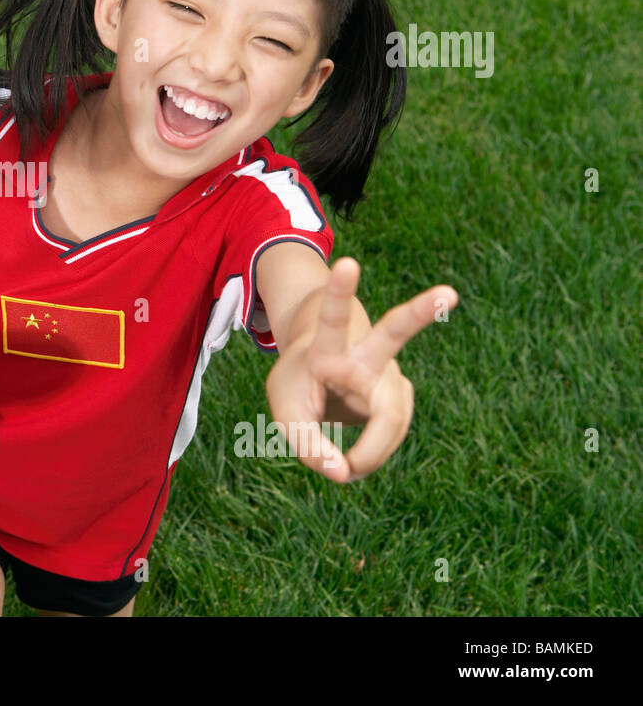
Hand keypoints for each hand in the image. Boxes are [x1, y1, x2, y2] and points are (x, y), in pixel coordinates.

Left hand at [265, 257, 457, 482]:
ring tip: (350, 471)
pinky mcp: (399, 399)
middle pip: (395, 331)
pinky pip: (387, 441)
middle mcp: (367, 355)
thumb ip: (306, 444)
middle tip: (449, 293)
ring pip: (393, 421)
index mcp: (329, 346)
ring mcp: (390, 376)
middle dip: (420, 312)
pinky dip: (368, 457)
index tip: (348, 262)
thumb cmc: (300, 385)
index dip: (341, 293)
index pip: (333, 318)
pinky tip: (355, 460)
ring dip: (369, 454)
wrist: (321, 374)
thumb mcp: (285, 411)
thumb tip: (343, 473)